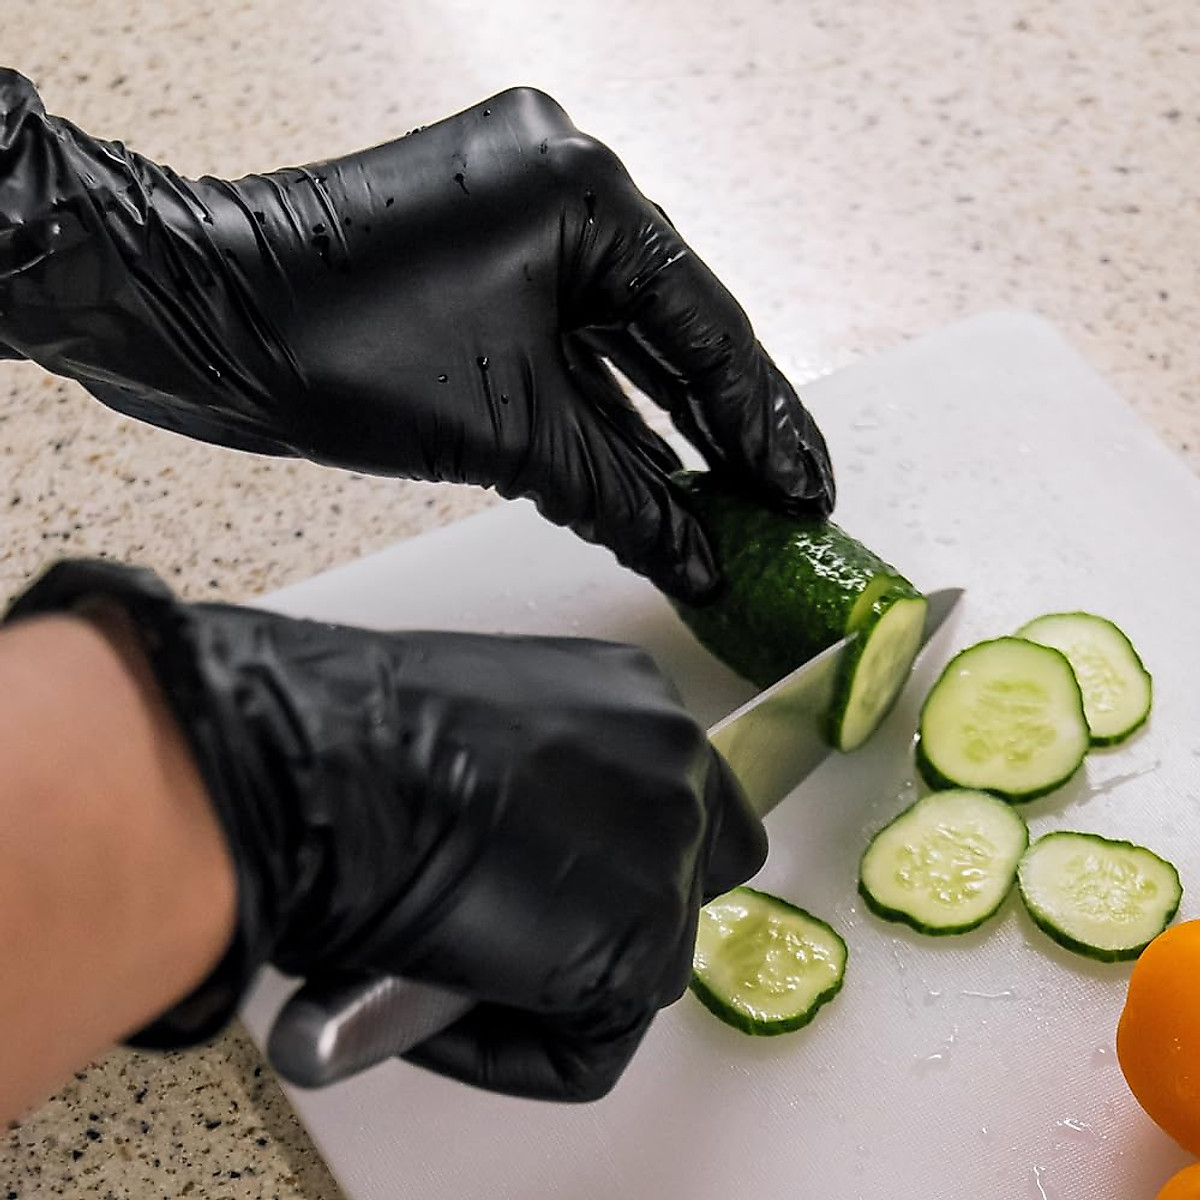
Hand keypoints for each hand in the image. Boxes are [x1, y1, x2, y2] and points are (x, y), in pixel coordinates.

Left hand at [0, 70, 833, 599]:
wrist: (197, 320)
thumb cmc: (331, 345)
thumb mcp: (509, 432)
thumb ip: (622, 497)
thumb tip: (698, 558)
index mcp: (586, 191)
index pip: (706, 325)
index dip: (762, 422)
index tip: (806, 488)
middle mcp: (562, 183)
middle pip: (672, 327)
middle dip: (727, 424)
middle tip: (790, 497)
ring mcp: (520, 215)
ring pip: (621, 339)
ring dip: (668, 423)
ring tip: (736, 498)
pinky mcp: (484, 256)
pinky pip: (569, 339)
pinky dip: (605, 407)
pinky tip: (656, 469)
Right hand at [8, 560, 766, 1100]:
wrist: (321, 765)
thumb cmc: (349, 733)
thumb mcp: (473, 725)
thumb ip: (532, 783)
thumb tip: (518, 859)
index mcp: (633, 698)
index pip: (680, 795)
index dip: (623, 857)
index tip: (560, 888)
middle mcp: (674, 763)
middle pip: (689, 876)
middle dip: (612, 917)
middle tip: (514, 938)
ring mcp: (668, 853)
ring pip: (639, 966)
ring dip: (548, 990)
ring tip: (439, 972)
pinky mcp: (640, 947)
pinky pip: (589, 1047)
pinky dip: (512, 1051)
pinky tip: (431, 1013)